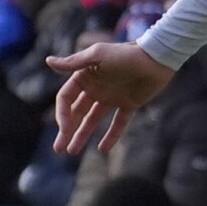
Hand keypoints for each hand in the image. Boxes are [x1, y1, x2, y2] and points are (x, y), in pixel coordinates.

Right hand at [49, 43, 175, 153]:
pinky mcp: (129, 103)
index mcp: (86, 76)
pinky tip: (102, 149)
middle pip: (76, 112)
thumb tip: (47, 61)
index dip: (62, 114)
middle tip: (58, 149)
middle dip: (66, 130)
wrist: (158, 57)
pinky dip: (111, 135)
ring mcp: (113, 96)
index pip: (66, 98)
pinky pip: (118, 122)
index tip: (63, 129)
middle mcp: (97, 88)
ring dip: (82, 134)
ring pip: (93, 119)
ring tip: (72, 152)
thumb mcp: (98, 55)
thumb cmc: (127, 53)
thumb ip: (74, 62)